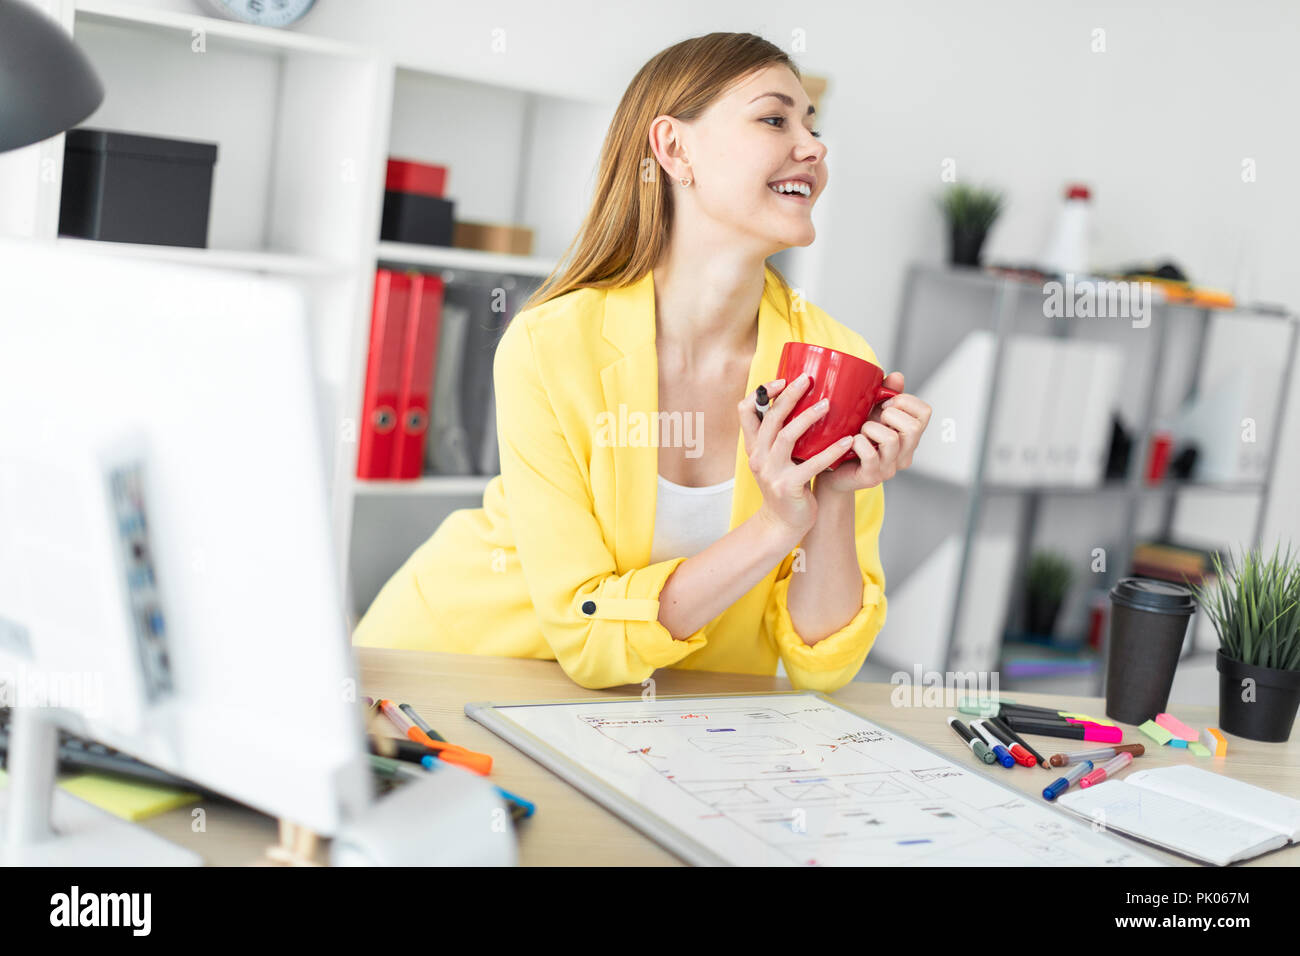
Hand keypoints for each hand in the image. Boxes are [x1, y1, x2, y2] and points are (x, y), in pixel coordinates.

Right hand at [737, 372, 855, 538]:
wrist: (783, 524)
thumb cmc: (787, 486)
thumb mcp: (777, 459)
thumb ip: (783, 436)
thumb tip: (808, 402)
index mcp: (754, 446)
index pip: (745, 411)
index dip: (761, 393)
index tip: (782, 380)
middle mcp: (758, 456)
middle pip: (771, 418)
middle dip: (790, 396)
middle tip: (808, 380)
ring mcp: (771, 472)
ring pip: (787, 437)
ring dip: (808, 418)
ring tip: (828, 405)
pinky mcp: (788, 486)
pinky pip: (812, 464)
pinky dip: (831, 451)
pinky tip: (847, 441)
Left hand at [814, 371, 932, 493]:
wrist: (828, 464)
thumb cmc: (851, 435)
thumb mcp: (870, 411)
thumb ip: (886, 393)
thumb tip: (897, 376)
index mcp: (909, 436)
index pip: (925, 412)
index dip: (905, 401)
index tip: (885, 404)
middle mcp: (905, 453)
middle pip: (913, 427)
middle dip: (889, 415)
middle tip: (871, 418)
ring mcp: (890, 467)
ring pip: (891, 439)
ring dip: (870, 428)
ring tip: (859, 432)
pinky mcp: (873, 476)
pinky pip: (870, 454)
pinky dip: (857, 443)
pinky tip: (850, 442)